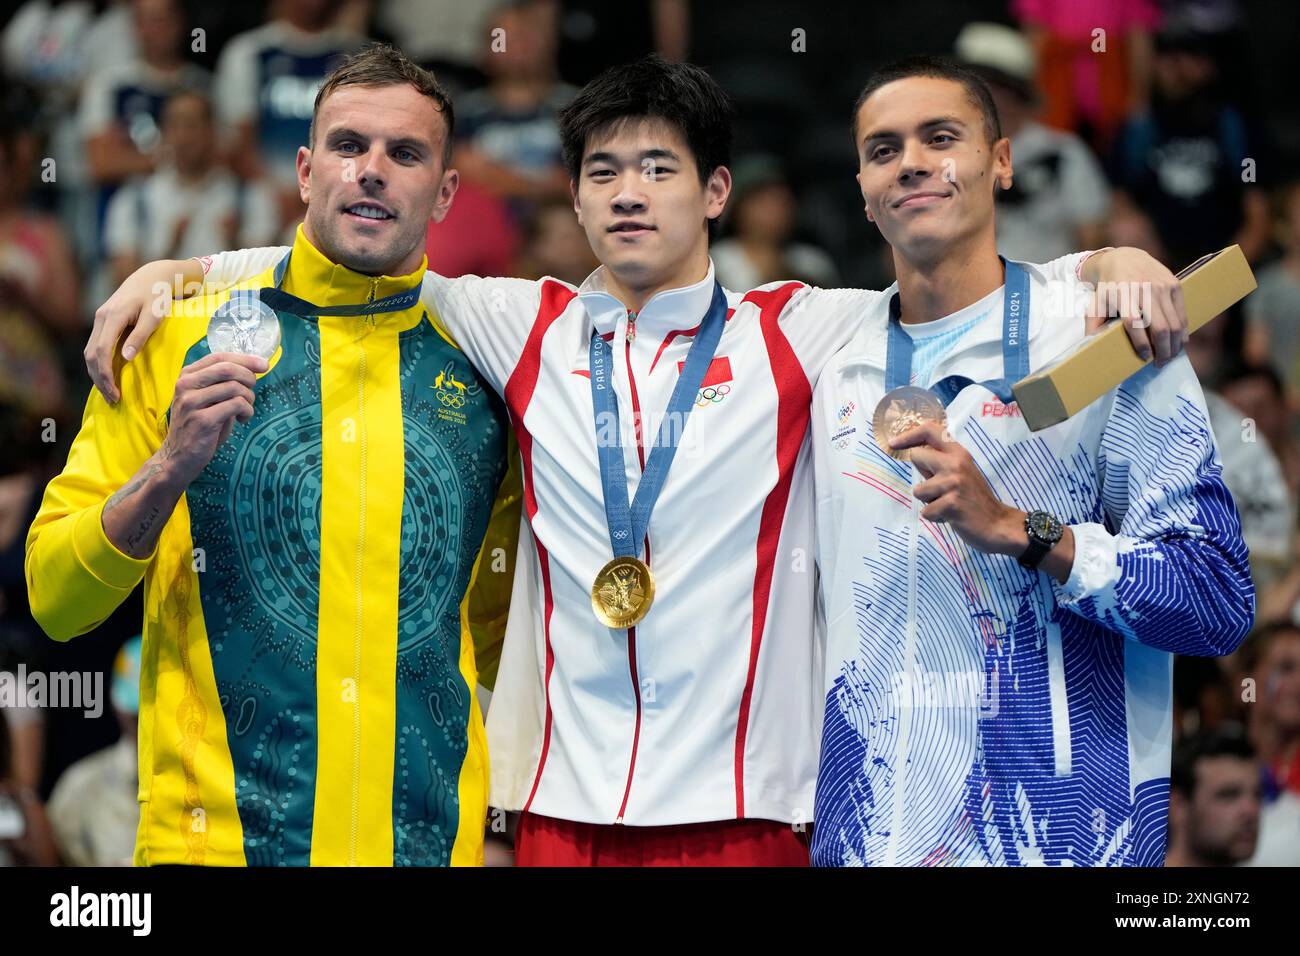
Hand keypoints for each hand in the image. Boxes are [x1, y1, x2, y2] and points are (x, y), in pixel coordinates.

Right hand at [86, 258, 205, 403]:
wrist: (152, 276)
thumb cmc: (157, 296)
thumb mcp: (154, 316)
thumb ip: (141, 336)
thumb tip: (126, 358)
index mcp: (113, 316)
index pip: (102, 351)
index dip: (106, 374)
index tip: (115, 393)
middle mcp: (101, 318)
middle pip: (91, 354)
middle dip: (99, 379)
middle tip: (113, 399)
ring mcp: (99, 319)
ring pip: (90, 351)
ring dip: (97, 374)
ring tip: (110, 393)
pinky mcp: (103, 322)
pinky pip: (95, 346)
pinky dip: (99, 364)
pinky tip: (108, 377)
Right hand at [158, 352, 266, 487]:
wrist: (178, 456)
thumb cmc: (199, 426)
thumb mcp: (208, 398)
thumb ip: (223, 383)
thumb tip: (254, 368)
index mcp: (187, 376)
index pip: (219, 357)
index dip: (245, 359)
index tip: (263, 365)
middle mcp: (185, 385)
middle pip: (228, 369)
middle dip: (249, 378)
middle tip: (253, 391)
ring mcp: (191, 402)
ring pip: (234, 387)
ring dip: (249, 398)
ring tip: (245, 410)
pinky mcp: (202, 420)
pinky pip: (236, 405)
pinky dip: (247, 411)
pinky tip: (242, 420)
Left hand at [890, 422, 1025, 555]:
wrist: (998, 524)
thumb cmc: (975, 499)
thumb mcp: (962, 472)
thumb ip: (941, 462)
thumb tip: (914, 454)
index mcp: (959, 452)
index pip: (930, 430)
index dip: (908, 435)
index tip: (893, 443)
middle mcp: (956, 463)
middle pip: (916, 457)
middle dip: (922, 476)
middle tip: (940, 490)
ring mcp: (953, 483)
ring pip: (918, 490)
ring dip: (929, 501)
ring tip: (948, 504)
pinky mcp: (950, 503)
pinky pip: (926, 511)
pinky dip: (935, 517)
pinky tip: (951, 516)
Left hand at [1080, 247, 1187, 366]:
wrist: (1125, 258)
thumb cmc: (1108, 286)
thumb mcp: (1095, 303)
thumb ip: (1093, 324)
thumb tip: (1092, 346)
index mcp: (1122, 294)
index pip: (1134, 323)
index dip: (1141, 343)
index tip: (1144, 357)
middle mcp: (1145, 289)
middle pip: (1160, 327)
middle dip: (1162, 350)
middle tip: (1159, 364)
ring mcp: (1162, 286)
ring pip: (1174, 323)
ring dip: (1174, 345)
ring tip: (1169, 356)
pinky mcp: (1175, 284)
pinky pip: (1182, 313)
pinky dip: (1182, 331)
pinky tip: (1179, 342)